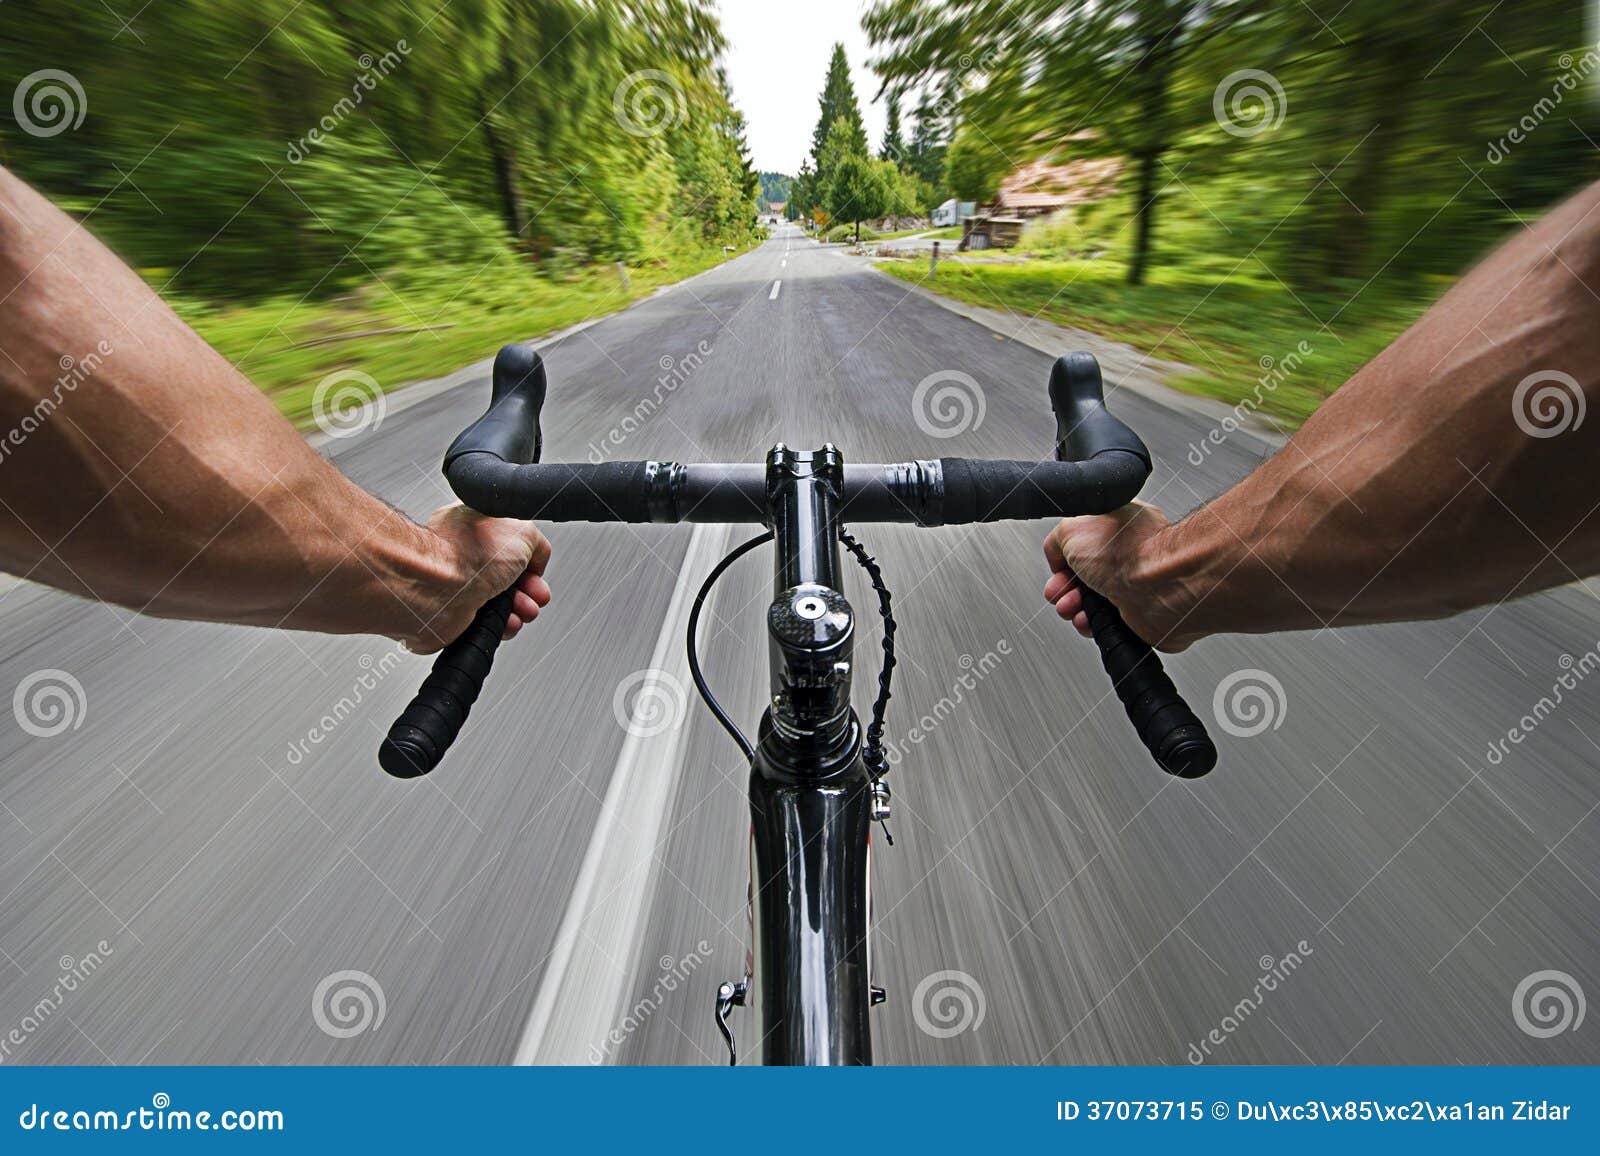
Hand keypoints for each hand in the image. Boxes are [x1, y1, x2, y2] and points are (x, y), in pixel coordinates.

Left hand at [400, 504, 551, 653]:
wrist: (437, 588)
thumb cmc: (464, 553)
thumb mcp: (522, 531)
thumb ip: (536, 541)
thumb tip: (537, 558)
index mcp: (476, 528)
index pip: (512, 545)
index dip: (530, 561)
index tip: (536, 572)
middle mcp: (466, 556)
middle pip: (511, 576)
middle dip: (530, 590)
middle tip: (535, 595)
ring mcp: (461, 586)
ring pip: (502, 602)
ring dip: (521, 609)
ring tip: (523, 610)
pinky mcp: (456, 615)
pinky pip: (489, 623)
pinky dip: (503, 625)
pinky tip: (507, 621)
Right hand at [1043, 501, 1197, 651]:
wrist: (1159, 586)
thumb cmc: (1131, 552)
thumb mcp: (1072, 528)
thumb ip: (1057, 539)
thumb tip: (1057, 555)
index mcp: (1115, 528)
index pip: (1079, 546)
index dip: (1062, 560)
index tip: (1058, 569)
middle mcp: (1125, 557)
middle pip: (1080, 577)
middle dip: (1062, 588)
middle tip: (1061, 593)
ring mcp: (1132, 586)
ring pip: (1088, 602)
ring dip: (1072, 608)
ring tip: (1072, 608)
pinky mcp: (1136, 615)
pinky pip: (1102, 623)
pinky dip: (1089, 624)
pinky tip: (1088, 619)